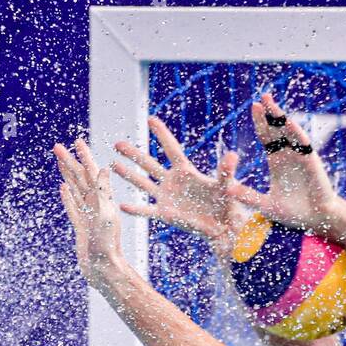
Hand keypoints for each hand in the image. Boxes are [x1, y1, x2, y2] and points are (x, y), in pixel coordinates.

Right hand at [54, 139, 123, 276]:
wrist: (103, 269)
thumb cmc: (107, 245)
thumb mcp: (106, 216)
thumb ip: (104, 192)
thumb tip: (104, 168)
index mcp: (104, 200)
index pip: (92, 172)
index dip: (84, 156)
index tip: (76, 141)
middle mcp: (97, 205)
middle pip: (80, 178)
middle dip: (69, 161)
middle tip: (57, 147)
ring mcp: (88, 214)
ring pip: (76, 189)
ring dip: (67, 174)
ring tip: (59, 161)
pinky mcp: (82, 226)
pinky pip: (73, 206)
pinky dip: (67, 196)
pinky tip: (63, 188)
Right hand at [112, 117, 246, 254]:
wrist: (223, 226)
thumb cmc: (226, 202)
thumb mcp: (226, 185)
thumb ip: (226, 171)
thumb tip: (232, 156)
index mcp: (185, 171)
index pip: (171, 149)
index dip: (162, 134)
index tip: (150, 119)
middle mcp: (172, 182)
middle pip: (149, 164)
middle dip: (133, 154)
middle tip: (117, 143)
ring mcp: (166, 197)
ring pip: (143, 184)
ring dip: (128, 175)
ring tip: (113, 165)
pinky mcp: (165, 214)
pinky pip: (147, 210)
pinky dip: (135, 209)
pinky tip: (121, 205)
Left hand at [225, 93, 339, 232]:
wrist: (317, 220)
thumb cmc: (294, 213)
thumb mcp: (266, 205)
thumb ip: (248, 196)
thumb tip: (227, 190)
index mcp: (277, 162)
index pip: (267, 137)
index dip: (260, 122)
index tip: (253, 107)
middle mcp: (288, 156)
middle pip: (276, 130)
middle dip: (269, 114)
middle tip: (260, 98)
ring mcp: (300, 157)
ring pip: (289, 132)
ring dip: (280, 117)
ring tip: (271, 103)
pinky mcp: (311, 162)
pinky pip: (303, 145)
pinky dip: (296, 134)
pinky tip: (288, 123)